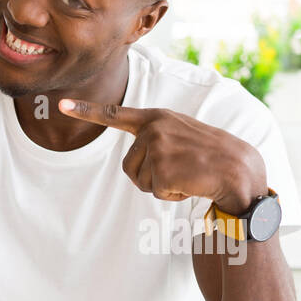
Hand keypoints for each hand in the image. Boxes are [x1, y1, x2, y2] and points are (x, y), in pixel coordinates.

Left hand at [58, 99, 266, 213]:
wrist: (239, 169)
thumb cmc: (213, 156)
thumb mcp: (183, 136)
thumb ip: (158, 139)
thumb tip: (140, 162)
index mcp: (157, 117)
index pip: (116, 114)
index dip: (87, 111)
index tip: (61, 106)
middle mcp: (153, 128)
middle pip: (130, 165)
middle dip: (151, 177)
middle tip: (180, 170)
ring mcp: (157, 147)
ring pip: (140, 180)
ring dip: (162, 186)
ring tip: (187, 175)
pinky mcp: (162, 168)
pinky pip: (154, 192)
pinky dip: (172, 195)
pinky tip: (190, 183)